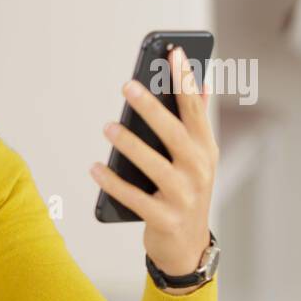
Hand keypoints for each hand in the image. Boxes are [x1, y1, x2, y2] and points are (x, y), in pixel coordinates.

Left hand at [89, 46, 216, 285]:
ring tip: (108, 126)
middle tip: (129, 85)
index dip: (186, 81)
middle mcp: (199, 170)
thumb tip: (204, 81)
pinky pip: (135, 198)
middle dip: (153, 108)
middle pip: (175, 134)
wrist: (187, 247)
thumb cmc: (186, 193)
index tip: (172, 53)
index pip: (196, 110)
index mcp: (206, 150)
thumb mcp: (197, 158)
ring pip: (155, 166)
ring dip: (130, 144)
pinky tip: (94, 168)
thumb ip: (197, 121)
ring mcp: (184, 196)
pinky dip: (114, 183)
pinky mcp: (165, 218)